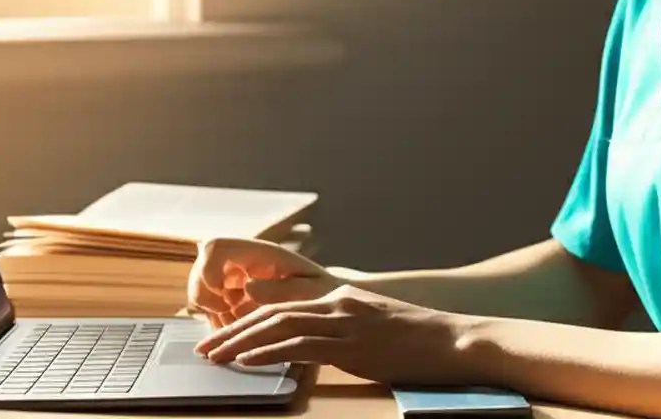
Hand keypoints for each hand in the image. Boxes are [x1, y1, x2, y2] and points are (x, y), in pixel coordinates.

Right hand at [188, 237, 338, 327]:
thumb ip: (282, 288)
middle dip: (207, 300)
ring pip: (202, 295)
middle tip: (229, 319)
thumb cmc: (323, 292)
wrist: (327, 304)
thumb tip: (248, 287)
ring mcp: (233, 281)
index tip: (222, 297)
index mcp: (258, 252)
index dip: (208, 270)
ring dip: (214, 317)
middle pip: (199, 272)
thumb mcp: (312, 290)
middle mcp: (240, 263)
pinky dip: (221, 327)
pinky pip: (211, 313)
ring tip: (242, 330)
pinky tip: (242, 335)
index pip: (215, 247)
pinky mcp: (231, 300)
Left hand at [193, 284, 483, 386]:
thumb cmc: (422, 342)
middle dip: (233, 330)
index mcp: (343, 298)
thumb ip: (346, 334)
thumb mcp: (378, 329)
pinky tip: (248, 361)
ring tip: (214, 356)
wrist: (456, 341)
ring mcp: (346, 323)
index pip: (284, 307)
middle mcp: (339, 304)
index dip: (249, 321)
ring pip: (279, 326)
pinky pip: (301, 347)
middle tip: (204, 347)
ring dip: (240, 342)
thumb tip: (317, 350)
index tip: (223, 337)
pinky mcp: (353, 345)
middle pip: (273, 313)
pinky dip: (269, 353)